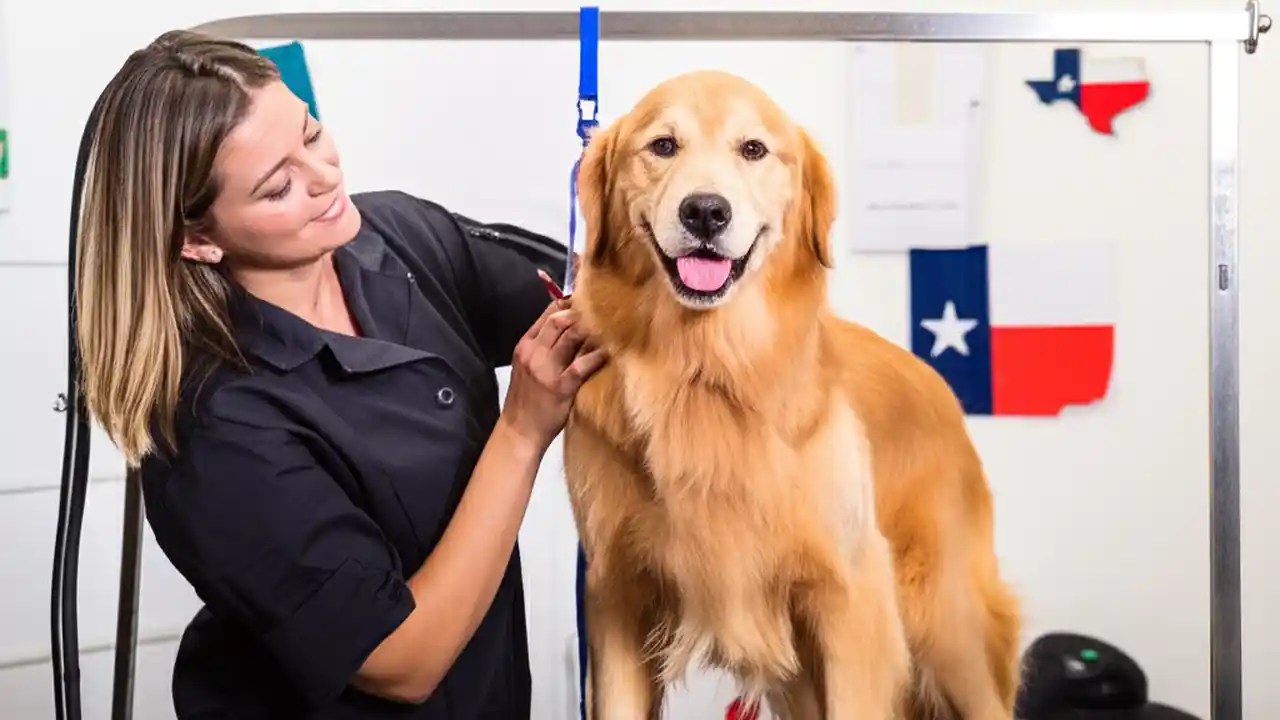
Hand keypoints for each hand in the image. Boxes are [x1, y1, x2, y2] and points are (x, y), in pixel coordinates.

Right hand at [500, 295, 606, 452]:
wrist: (519, 430)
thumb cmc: (526, 399)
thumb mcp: (526, 367)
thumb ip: (542, 347)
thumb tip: (569, 329)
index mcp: (525, 346)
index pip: (547, 314)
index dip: (569, 304)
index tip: (587, 302)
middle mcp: (534, 353)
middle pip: (560, 320)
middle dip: (582, 313)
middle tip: (603, 314)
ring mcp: (546, 369)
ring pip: (571, 336)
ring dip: (592, 330)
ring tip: (610, 329)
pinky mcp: (560, 387)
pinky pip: (582, 365)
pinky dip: (598, 356)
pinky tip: (610, 354)